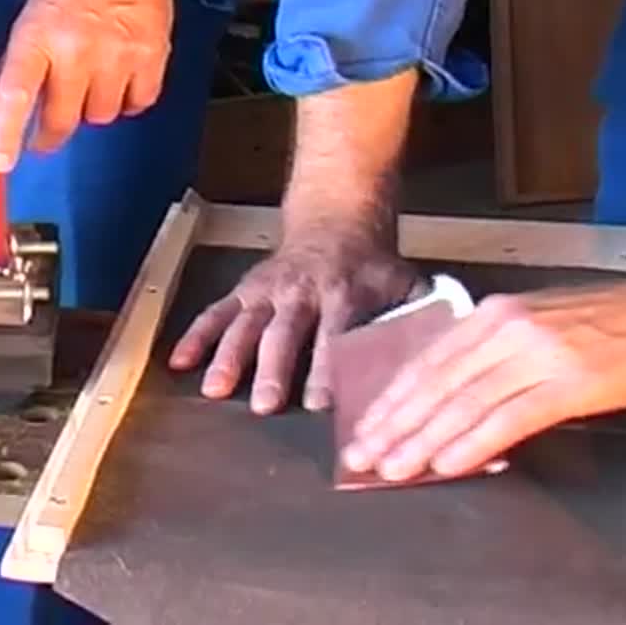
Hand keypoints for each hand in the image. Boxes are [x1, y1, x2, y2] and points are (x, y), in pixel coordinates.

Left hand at [0, 0, 178, 172]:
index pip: (17, 91)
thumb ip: (12, 66)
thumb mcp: (30, 15)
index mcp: (38, 34)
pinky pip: (136, 105)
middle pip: (62, 120)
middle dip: (50, 133)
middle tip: (47, 132)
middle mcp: (77, 49)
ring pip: (100, 118)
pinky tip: (121, 78)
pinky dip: (127, 100)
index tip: (0, 163)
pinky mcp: (152, 58)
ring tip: (92, 81)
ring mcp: (118, 56)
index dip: (7, 132)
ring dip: (92, 109)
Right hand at [169, 233, 419, 414]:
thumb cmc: (372, 268)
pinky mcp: (245, 290)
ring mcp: (268, 291)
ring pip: (245, 324)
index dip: (328, 369)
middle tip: (265, 405)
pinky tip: (179, 363)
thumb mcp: (405, 283)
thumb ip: (422, 318)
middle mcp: (302, 292)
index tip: (321, 403)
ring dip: (229, 356)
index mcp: (345, 294)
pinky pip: (216, 312)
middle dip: (274, 369)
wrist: (334, 220)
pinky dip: (196, 336)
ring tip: (215, 389)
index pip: (336, 335)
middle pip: (285, 333)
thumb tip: (446, 357)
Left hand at [340, 251, 625, 482]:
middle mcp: (506, 330)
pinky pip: (508, 419)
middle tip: (359, 455)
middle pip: (434, 383)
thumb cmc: (616, 320)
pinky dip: (472, 444)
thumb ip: (496, 349)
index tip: (363, 425)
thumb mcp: (540, 319)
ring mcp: (536, 356)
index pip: (427, 360)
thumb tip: (454, 390)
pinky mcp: (570, 384)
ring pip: (462, 403)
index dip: (391, 397)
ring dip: (421, 440)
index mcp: (495, 314)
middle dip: (392, 423)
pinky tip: (446, 463)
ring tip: (390, 468)